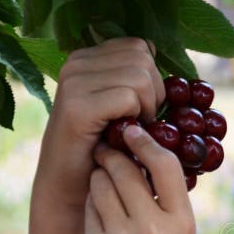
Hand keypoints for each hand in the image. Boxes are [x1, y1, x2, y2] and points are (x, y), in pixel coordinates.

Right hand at [35, 38, 164, 211]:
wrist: (74, 188)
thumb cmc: (105, 149)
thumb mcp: (121, 106)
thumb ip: (134, 77)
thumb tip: (159, 51)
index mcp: (87, 57)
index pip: (140, 46)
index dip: (154, 77)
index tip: (143, 106)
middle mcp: (76, 63)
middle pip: (142, 58)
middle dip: (155, 92)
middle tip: (141, 121)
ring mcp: (73, 82)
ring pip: (140, 76)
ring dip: (147, 107)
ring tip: (132, 129)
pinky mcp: (77, 106)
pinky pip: (129, 97)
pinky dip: (138, 119)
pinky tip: (125, 136)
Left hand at [83, 124, 195, 233]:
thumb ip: (166, 205)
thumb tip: (144, 160)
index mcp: (182, 223)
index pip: (165, 165)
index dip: (146, 142)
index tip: (134, 132)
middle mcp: (153, 228)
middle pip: (125, 170)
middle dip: (114, 156)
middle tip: (109, 151)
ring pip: (101, 186)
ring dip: (100, 179)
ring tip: (106, 185)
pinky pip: (89, 210)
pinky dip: (92, 205)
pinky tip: (100, 215)